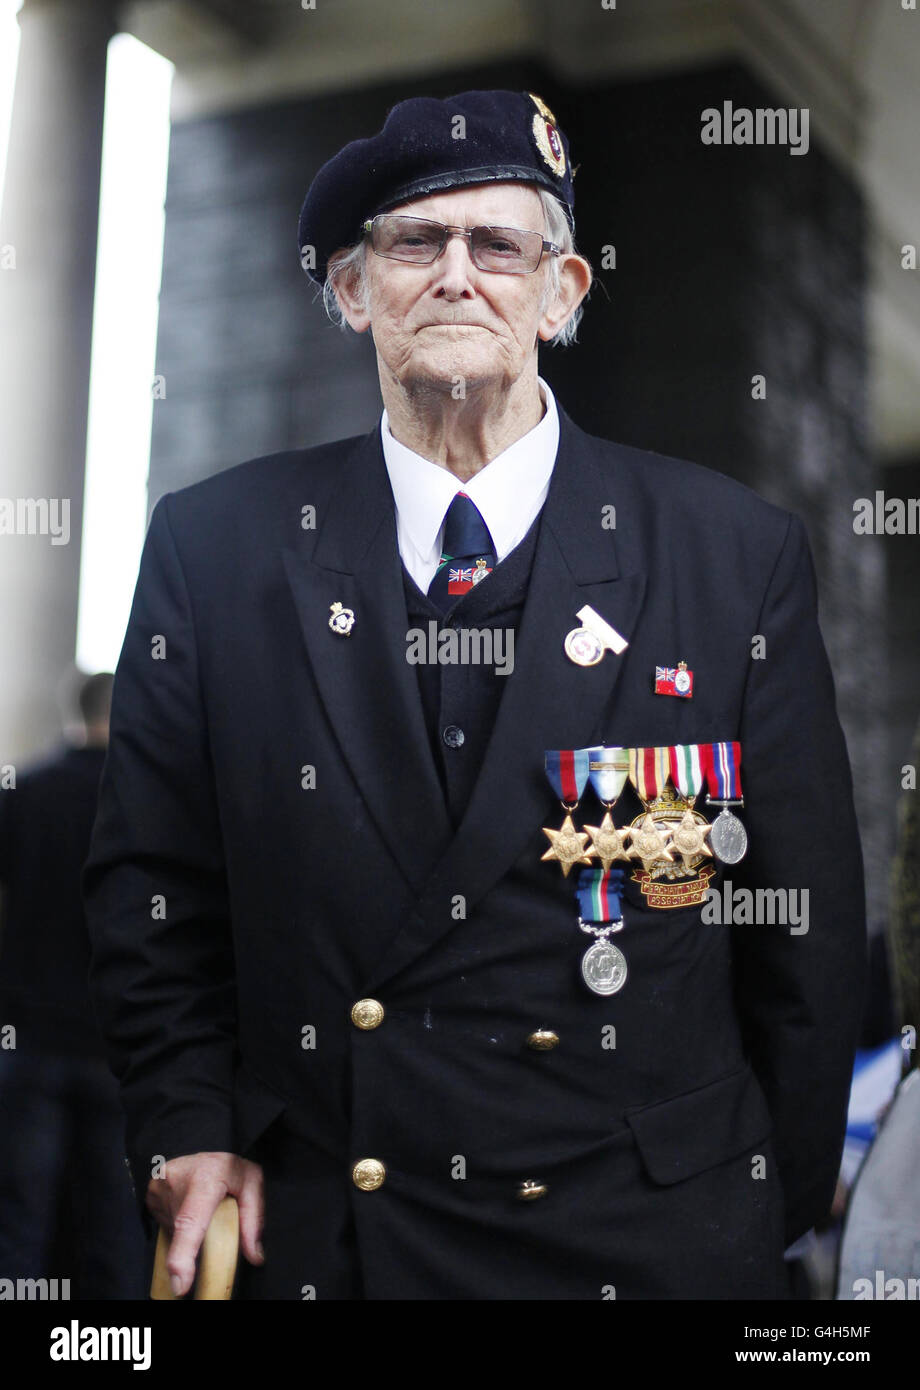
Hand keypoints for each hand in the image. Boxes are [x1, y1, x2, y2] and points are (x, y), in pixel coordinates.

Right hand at [146, 1151, 264, 1296]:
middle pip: (184, 1230)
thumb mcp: (251, 1181)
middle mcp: (175, 1181)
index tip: (181, 1285)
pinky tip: (188, 1203)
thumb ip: (253, 1218)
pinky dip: (178, 1221)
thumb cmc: (229, 1161)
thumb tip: (255, 1257)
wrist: (205, 1135)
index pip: (190, 1222)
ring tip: (202, 1204)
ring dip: (188, 1228)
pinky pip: (165, 1220)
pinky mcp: (149, 1193)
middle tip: (212, 1217)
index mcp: (205, 1177)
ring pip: (173, 1228)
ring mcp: (158, 1187)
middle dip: (198, 1237)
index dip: (184, 1256)